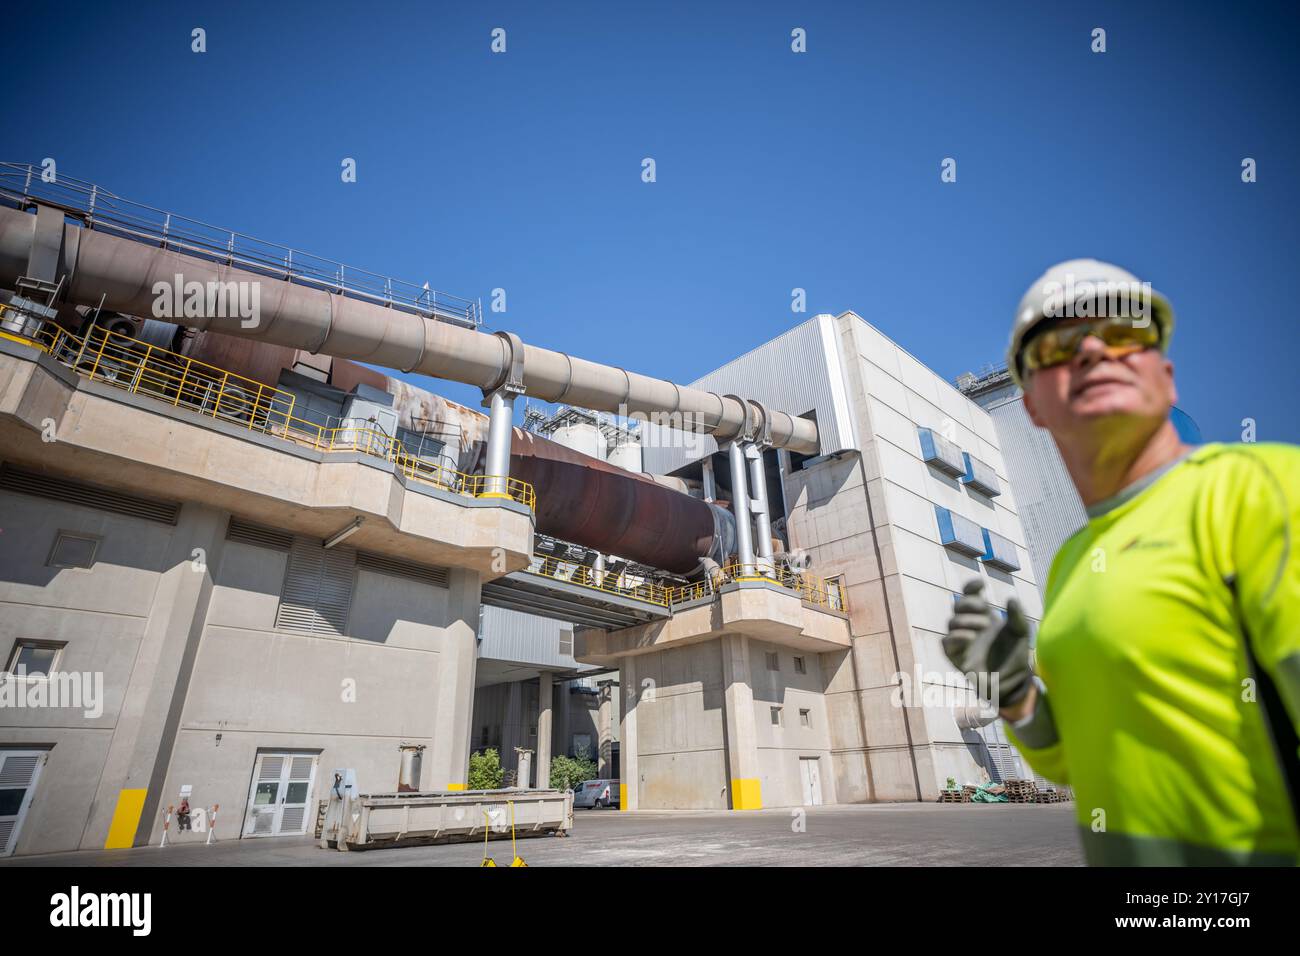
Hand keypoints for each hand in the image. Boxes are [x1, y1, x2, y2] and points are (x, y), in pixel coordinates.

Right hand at [942, 579, 1032, 708]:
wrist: (1014, 680)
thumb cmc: (1015, 655)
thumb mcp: (1021, 633)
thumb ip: (1018, 615)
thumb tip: (1011, 598)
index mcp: (982, 616)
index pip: (969, 596)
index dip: (970, 587)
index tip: (981, 583)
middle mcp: (969, 626)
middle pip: (957, 606)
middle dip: (969, 603)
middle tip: (984, 608)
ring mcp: (962, 641)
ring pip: (951, 622)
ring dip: (966, 620)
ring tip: (984, 625)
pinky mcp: (957, 657)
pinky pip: (947, 643)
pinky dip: (956, 637)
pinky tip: (970, 637)